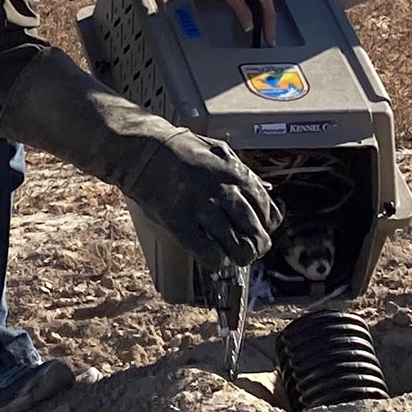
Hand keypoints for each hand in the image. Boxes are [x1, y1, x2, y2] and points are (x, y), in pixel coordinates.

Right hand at [127, 129, 282, 269]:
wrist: (144, 150)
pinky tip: (214, 259)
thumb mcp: (220, 152)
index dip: (267, 226)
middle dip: (257, 247)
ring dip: (239, 257)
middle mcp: (223, 190)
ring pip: (235, 245)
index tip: (261, 230)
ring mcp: (200, 206)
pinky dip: (215, 261)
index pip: (267, 210)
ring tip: (236, 257)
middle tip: (253, 251)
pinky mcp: (178, 221)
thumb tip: (265, 191)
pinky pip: (206, 251)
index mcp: (236, 173)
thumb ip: (242, 173)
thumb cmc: (182, 151)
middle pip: (255, 231)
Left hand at [214, 0, 278, 43]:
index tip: (271, 42)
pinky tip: (253, 6)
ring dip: (260, 10)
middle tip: (260, 35)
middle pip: (269, 9)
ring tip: (251, 15)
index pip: (269, 15)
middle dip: (263, 21)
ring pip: (266, 3)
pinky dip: (260, 3)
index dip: (269, 30)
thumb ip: (242, 13)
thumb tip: (249, 26)